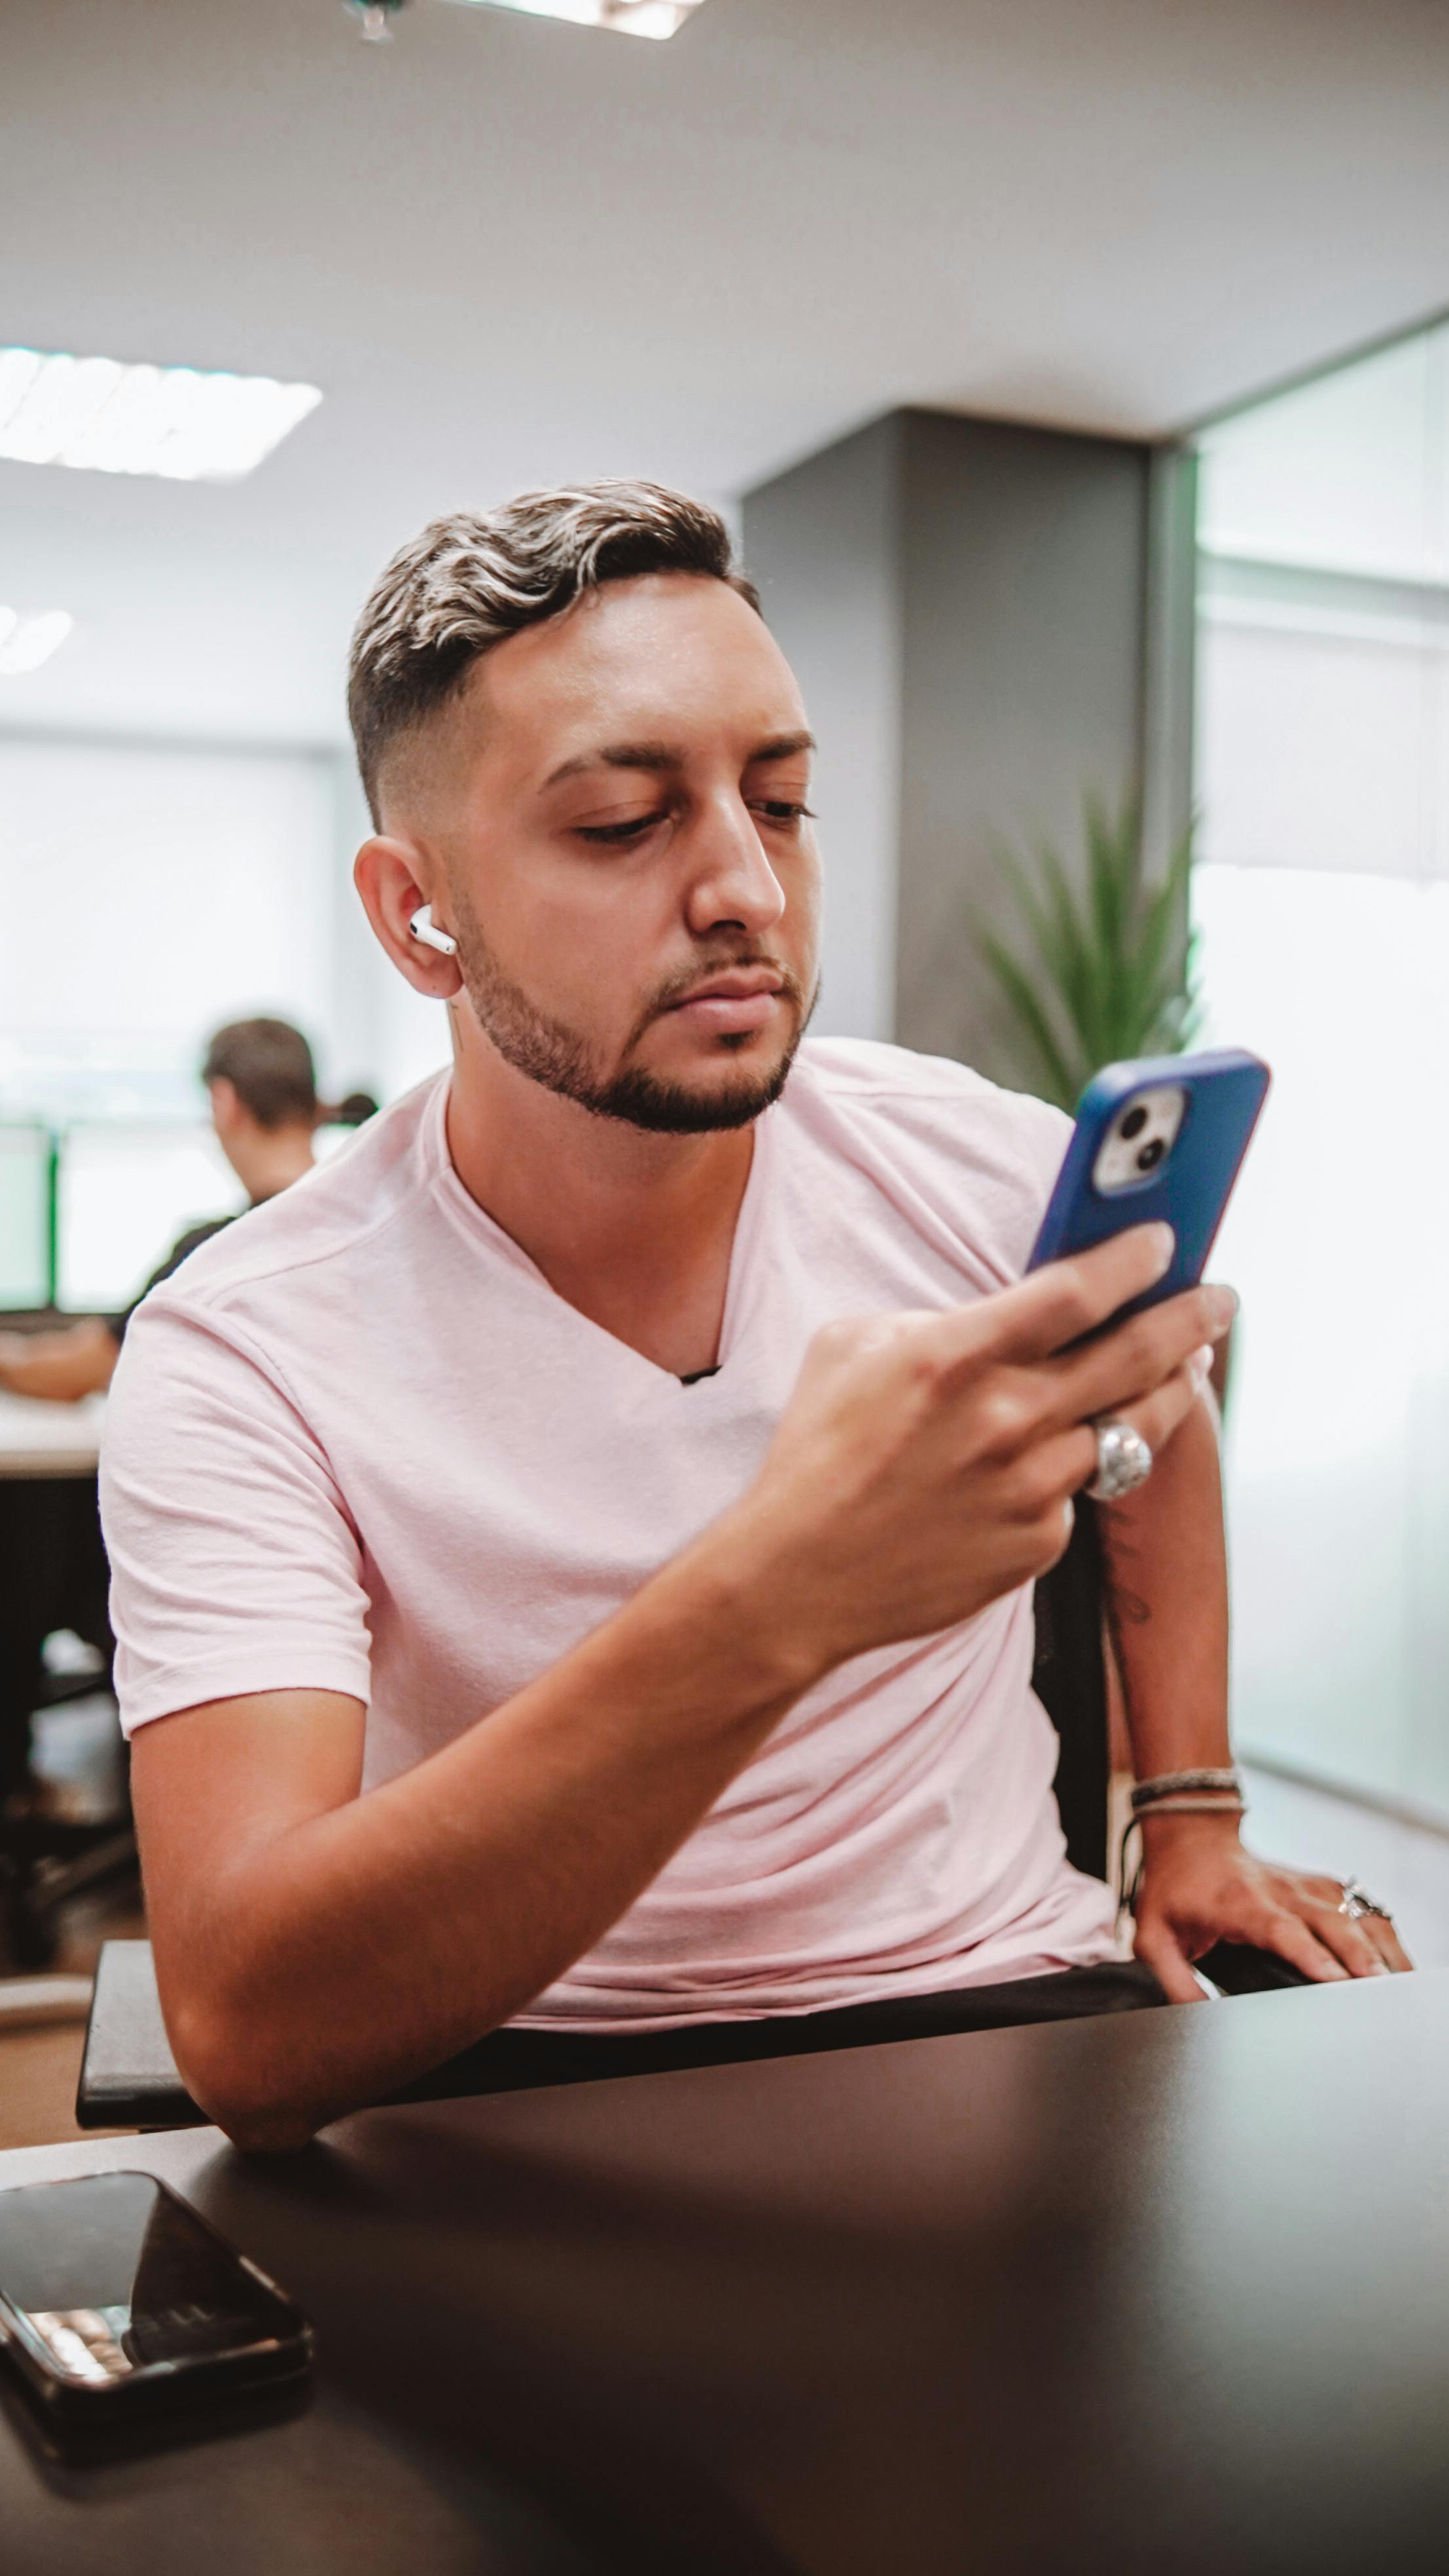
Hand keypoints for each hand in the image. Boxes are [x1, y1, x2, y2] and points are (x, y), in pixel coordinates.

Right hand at [731, 1224, 1236, 1675]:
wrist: (797, 1578)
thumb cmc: (818, 1454)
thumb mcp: (855, 1349)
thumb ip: (939, 1321)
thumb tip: (1007, 1314)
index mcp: (955, 1356)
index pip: (1076, 1290)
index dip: (1133, 1260)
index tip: (1165, 1241)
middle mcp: (1005, 1420)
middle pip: (1135, 1354)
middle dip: (1192, 1317)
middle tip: (1219, 1298)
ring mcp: (1029, 1488)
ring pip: (1133, 1428)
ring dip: (1168, 1390)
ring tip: (1186, 1365)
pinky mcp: (1038, 1544)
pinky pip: (1081, 1492)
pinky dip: (1081, 1468)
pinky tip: (1066, 1456)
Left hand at [1133, 1811, 1414, 1999]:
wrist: (1190, 1838)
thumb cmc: (1173, 1891)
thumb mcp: (1153, 1937)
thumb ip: (1174, 1981)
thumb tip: (1199, 2021)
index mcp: (1239, 1903)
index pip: (1281, 1928)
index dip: (1310, 1953)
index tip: (1335, 1980)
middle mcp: (1278, 1890)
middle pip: (1330, 1920)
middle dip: (1358, 1956)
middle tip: (1380, 1992)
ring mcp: (1303, 1884)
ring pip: (1353, 1911)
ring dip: (1378, 1945)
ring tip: (1399, 1983)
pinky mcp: (1319, 1885)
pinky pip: (1360, 1905)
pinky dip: (1382, 1931)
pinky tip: (1396, 1960)